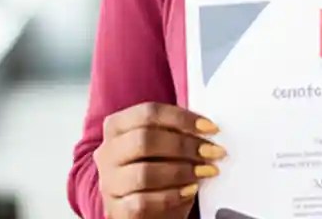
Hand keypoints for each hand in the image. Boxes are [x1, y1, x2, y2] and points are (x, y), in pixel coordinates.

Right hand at [94, 102, 226, 218]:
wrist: (144, 208)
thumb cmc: (157, 169)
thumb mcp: (163, 146)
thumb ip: (178, 133)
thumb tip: (208, 129)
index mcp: (117, 127)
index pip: (148, 113)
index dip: (182, 118)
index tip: (210, 128)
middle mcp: (108, 152)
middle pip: (145, 139)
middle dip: (185, 145)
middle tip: (212, 151)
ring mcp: (109, 182)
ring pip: (143, 173)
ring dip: (181, 171)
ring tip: (206, 172)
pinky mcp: (116, 209)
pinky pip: (142, 202)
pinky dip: (171, 196)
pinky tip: (189, 191)